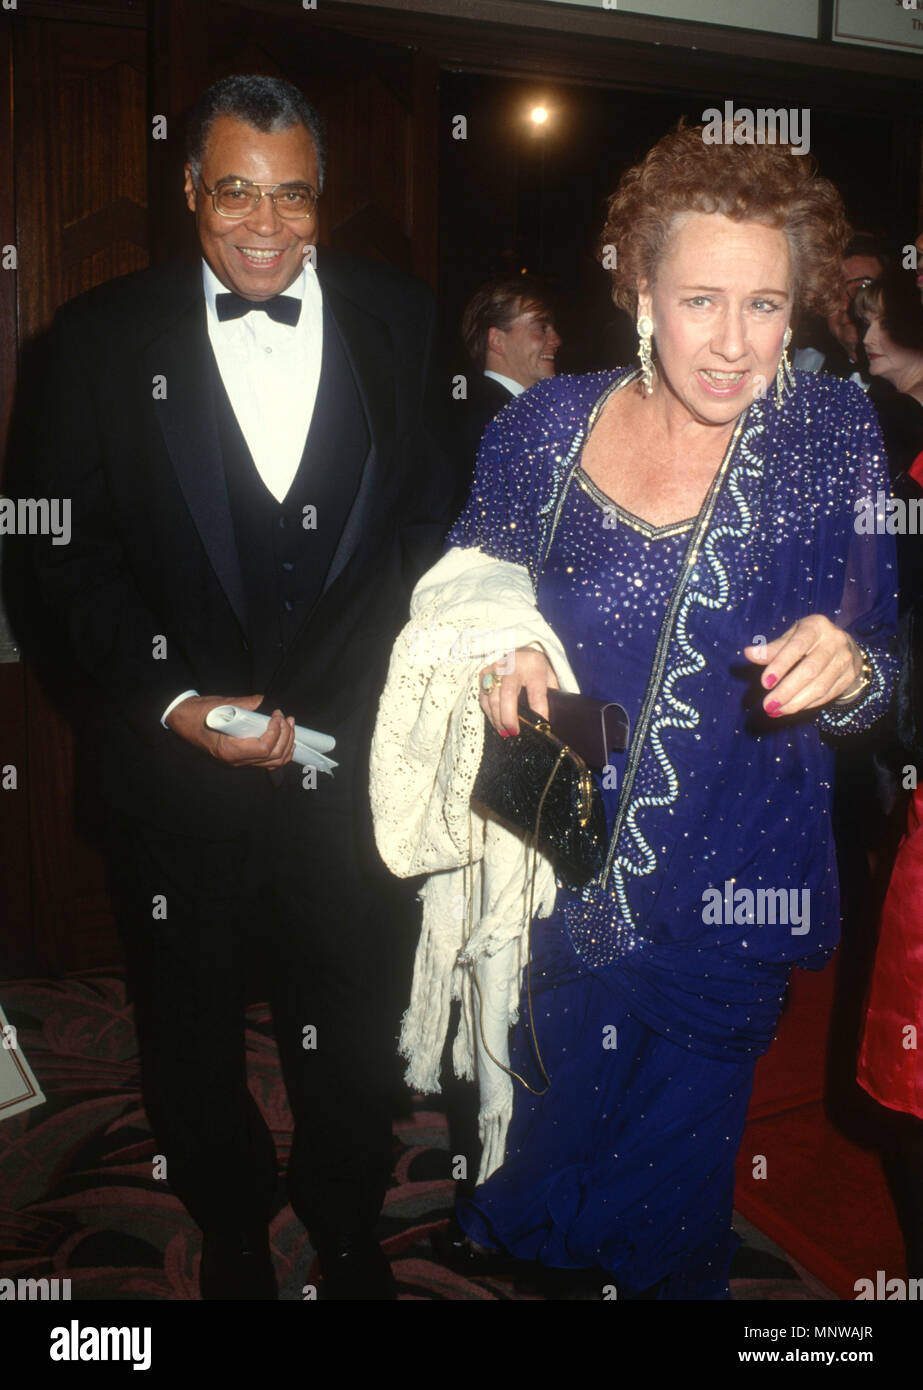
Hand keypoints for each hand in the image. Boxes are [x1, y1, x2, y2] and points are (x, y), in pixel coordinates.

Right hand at [165, 692, 295, 767]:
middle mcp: (235, 761)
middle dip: (286, 736)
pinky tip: (285, 739)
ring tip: (289, 726)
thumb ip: (243, 704)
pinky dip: (280, 752)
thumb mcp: (219, 705)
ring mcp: (239, 762)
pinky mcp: (242, 759)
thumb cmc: (198, 713)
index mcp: (229, 750)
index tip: (277, 715)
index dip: (276, 732)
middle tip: (287, 718)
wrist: (182, 720)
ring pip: (273, 763)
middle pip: (273, 757)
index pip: (263, 748)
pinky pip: (267, 762)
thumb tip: (261, 700)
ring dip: (286, 744)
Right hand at [478, 647, 558, 736]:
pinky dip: (489, 714)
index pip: (536, 690)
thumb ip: (550, 696)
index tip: (542, 724)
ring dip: (497, 719)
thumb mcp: (549, 678)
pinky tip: (497, 723)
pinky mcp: (485, 674)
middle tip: (514, 732)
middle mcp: (512, 665)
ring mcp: (496, 669)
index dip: (539, 709)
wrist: (522, 653)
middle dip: (509, 717)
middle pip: (508, 694)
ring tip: (505, 733)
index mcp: (533, 665)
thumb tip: (546, 721)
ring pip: (492, 698)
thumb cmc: (537, 670)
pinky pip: (484, 698)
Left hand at [743, 617, 863, 716]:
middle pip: (809, 670)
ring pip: (820, 686)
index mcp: (816, 626)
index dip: (780, 665)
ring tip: (776, 711)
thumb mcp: (791, 638)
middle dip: (786, 691)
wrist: (845, 646)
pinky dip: (807, 704)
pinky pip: (827, 695)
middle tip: (768, 705)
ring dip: (795, 702)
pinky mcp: (849, 676)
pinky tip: (791, 708)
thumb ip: (771, 649)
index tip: (765, 683)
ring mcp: (845, 659)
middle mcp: (835, 640)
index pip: (797, 647)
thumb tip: (749, 653)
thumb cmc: (809, 640)